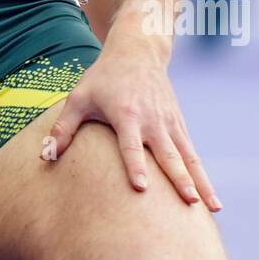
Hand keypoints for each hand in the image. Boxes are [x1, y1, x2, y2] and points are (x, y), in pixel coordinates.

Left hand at [46, 25, 221, 211]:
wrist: (138, 51)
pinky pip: (192, 154)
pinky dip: (202, 175)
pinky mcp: (178, 125)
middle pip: (167, 154)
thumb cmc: (103, 78)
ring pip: (188, 157)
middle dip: (179, 179)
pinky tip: (211, 200)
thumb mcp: (79, 97)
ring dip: (200, 182)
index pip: (130, 145)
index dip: (134, 165)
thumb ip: (64, 128)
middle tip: (189, 203)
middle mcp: (152, 120)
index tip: (141, 188)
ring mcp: (169, 123)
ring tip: (213, 208)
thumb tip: (45, 156)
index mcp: (126, 114)